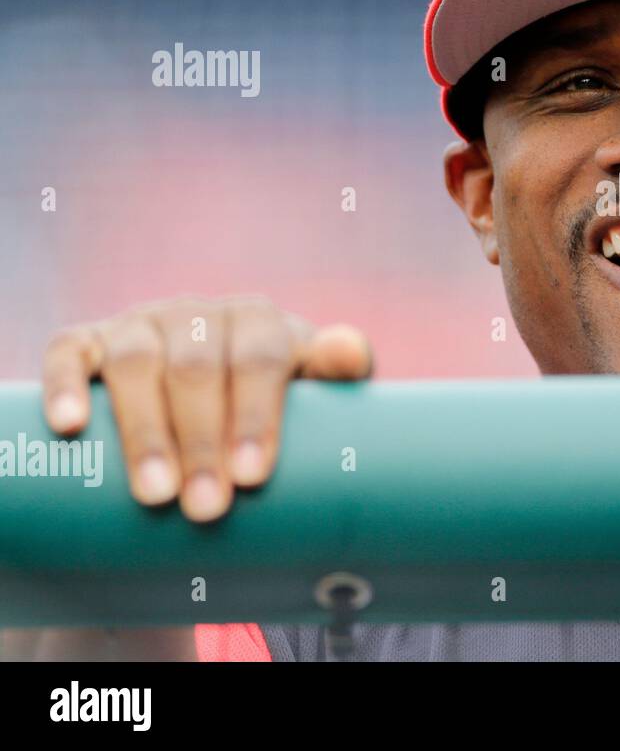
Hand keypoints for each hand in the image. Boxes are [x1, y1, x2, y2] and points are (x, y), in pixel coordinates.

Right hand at [41, 295, 371, 521]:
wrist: (213, 390)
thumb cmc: (273, 400)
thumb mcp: (311, 388)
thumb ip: (336, 373)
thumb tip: (351, 353)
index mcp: (259, 322)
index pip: (260, 359)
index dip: (255, 415)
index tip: (253, 475)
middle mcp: (199, 314)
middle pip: (197, 368)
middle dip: (201, 440)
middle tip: (207, 507)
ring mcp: (141, 324)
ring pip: (137, 363)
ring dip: (143, 430)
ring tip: (154, 494)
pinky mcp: (91, 340)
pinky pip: (70, 352)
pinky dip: (66, 387)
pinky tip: (69, 426)